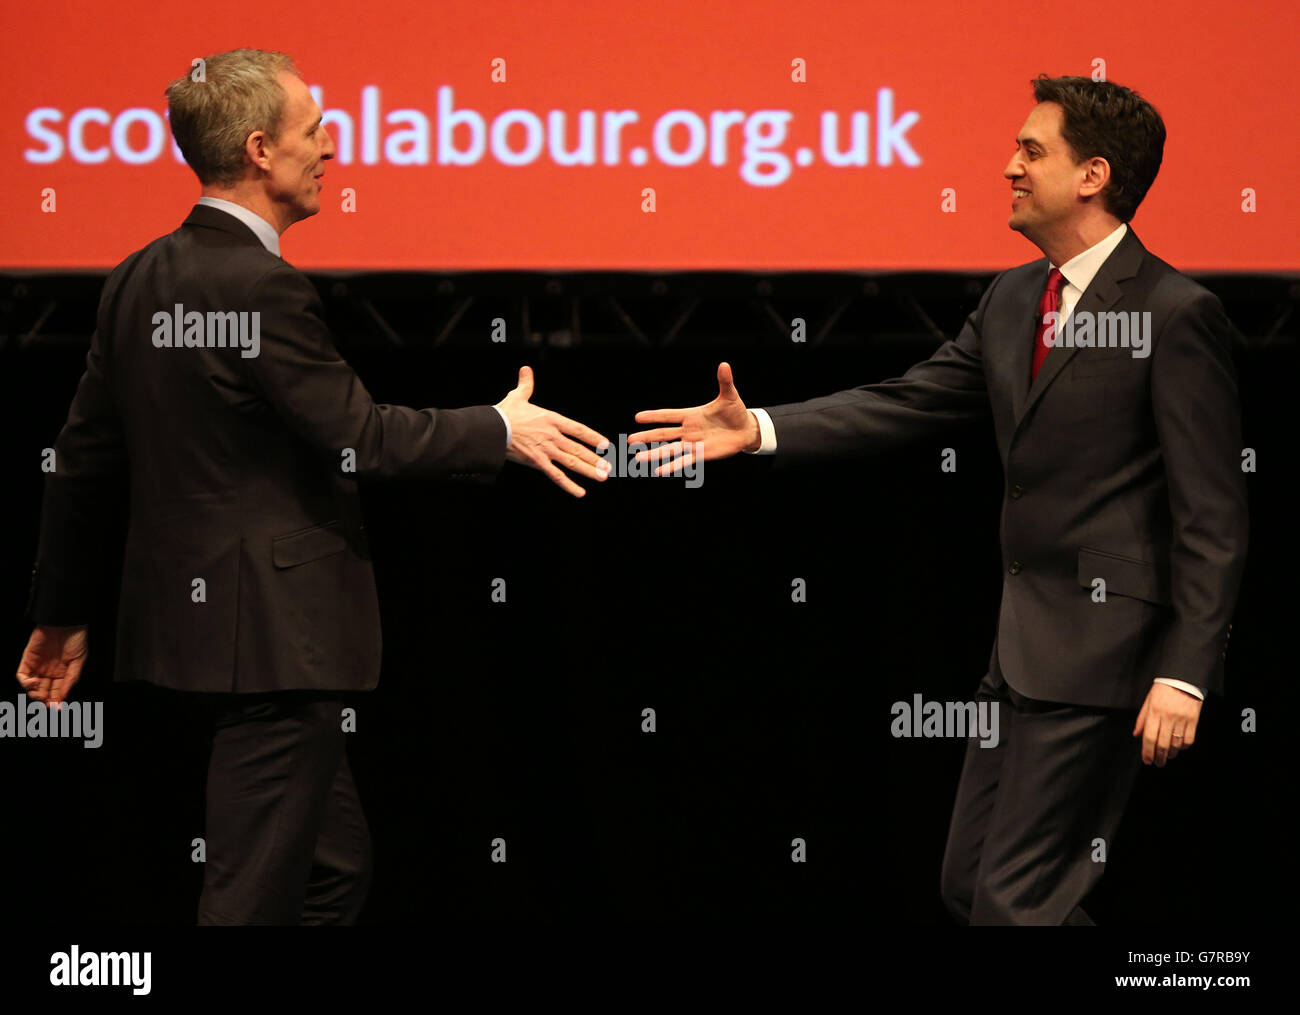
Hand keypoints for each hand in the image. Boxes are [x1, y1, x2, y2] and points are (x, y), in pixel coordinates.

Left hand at [16, 625, 87, 707]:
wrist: (65, 621)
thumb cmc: (76, 637)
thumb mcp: (79, 660)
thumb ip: (71, 679)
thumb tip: (63, 697)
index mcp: (63, 672)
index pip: (56, 692)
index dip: (56, 701)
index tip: (58, 708)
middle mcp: (49, 671)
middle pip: (43, 692)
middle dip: (45, 700)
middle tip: (49, 704)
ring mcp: (37, 666)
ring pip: (31, 687)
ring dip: (35, 694)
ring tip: (41, 694)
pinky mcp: (27, 660)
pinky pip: (22, 675)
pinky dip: (26, 683)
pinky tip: (36, 682)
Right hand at [496, 366, 610, 497]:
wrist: (491, 429)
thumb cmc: (504, 413)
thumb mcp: (517, 396)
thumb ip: (526, 385)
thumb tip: (525, 369)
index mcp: (551, 419)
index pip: (578, 429)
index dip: (593, 437)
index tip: (605, 444)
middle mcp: (552, 435)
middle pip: (578, 449)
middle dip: (595, 459)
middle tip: (608, 468)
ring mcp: (546, 450)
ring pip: (572, 462)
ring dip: (589, 470)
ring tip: (603, 477)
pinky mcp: (536, 462)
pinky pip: (555, 475)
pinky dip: (568, 485)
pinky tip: (580, 492)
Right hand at [627, 361, 759, 474]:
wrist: (746, 429)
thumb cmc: (735, 411)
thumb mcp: (729, 396)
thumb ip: (724, 381)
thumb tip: (724, 364)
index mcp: (691, 415)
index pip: (668, 415)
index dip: (654, 416)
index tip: (638, 417)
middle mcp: (688, 430)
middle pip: (663, 434)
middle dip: (647, 436)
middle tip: (630, 440)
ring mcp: (693, 443)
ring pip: (669, 449)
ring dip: (654, 454)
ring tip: (638, 458)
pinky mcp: (701, 454)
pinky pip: (684, 460)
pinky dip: (672, 466)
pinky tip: (659, 471)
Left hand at [1133, 681, 1201, 766]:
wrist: (1182, 679)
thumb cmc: (1163, 689)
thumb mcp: (1148, 701)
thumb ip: (1142, 719)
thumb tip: (1137, 735)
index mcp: (1154, 712)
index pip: (1149, 737)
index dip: (1147, 752)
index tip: (1147, 760)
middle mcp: (1168, 717)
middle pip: (1162, 744)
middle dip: (1159, 757)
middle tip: (1157, 763)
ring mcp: (1182, 719)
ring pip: (1176, 744)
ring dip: (1171, 753)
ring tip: (1167, 756)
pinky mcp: (1193, 720)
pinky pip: (1189, 739)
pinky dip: (1183, 747)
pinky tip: (1179, 747)